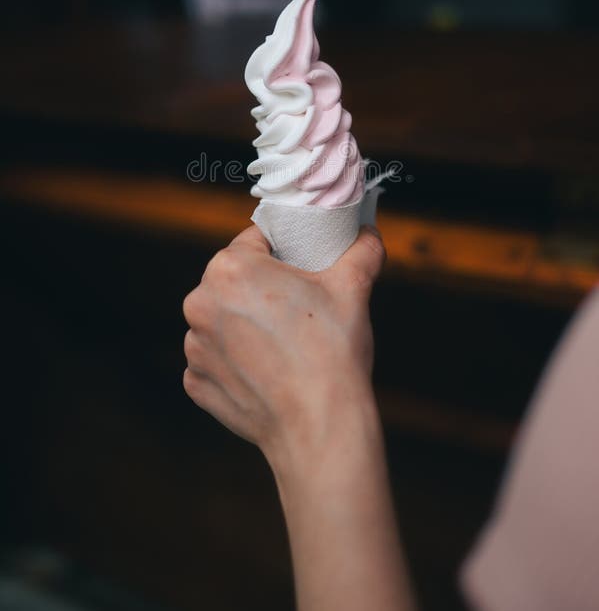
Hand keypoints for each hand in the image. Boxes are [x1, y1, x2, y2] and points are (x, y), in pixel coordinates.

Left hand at [182, 225, 385, 469]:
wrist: (320, 427)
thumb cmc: (332, 352)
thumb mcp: (353, 288)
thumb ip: (361, 250)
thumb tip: (368, 234)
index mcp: (229, 269)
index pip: (255, 241)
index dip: (283, 250)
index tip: (301, 266)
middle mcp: (200, 303)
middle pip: (235, 281)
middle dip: (263, 288)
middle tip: (298, 306)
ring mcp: (195, 347)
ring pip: (224, 320)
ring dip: (246, 325)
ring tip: (284, 342)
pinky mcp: (197, 383)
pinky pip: (217, 360)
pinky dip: (238, 362)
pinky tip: (268, 370)